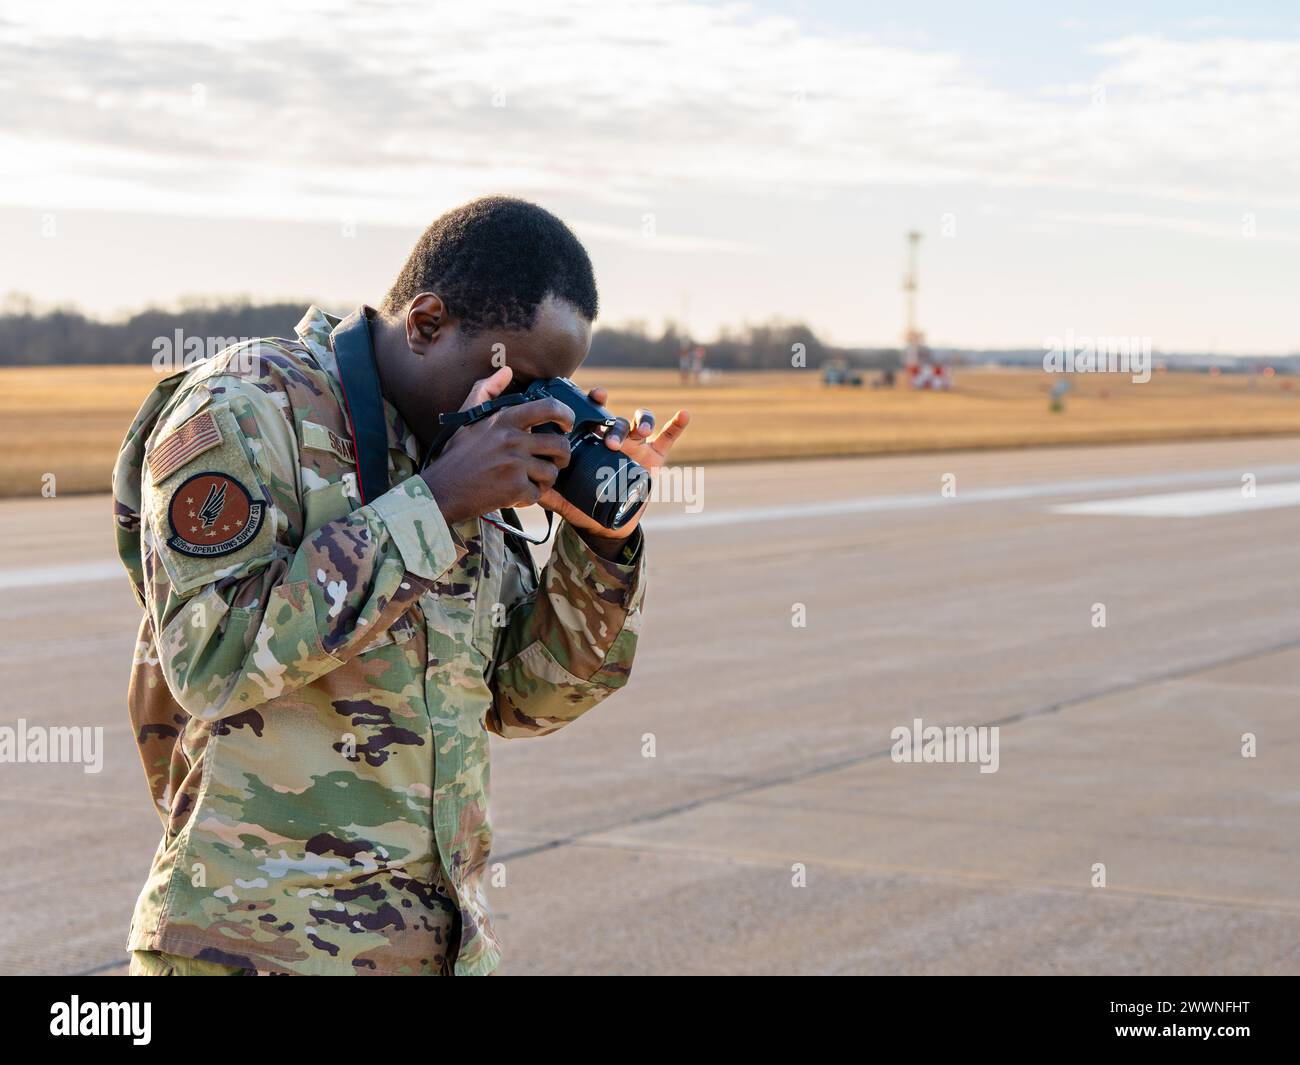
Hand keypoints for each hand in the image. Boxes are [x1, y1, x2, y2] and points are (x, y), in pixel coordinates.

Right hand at [421, 366, 575, 523]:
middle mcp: (512, 439)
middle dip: (561, 457)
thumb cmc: (457, 454)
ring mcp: (515, 464)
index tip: (567, 425)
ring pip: (552, 473)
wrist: (442, 489)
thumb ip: (486, 390)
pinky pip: (538, 494)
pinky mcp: (515, 488)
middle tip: (552, 462)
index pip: (550, 408)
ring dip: (544, 481)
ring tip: (528, 480)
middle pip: (560, 446)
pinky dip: (528, 498)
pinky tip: (513, 494)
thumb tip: (506, 371)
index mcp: (505, 419)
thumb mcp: (468, 418)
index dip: (566, 415)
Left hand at [538, 386, 690, 544]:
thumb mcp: (564, 499)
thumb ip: (548, 493)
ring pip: (640, 423)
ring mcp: (635, 447)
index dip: (593, 400)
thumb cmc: (584, 505)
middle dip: (614, 424)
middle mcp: (612, 438)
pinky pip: (667, 438)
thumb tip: (528, 487)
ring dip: (641, 421)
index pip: (590, 414)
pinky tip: (683, 415)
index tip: (594, 397)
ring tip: (639, 433)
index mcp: (590, 441)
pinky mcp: (654, 458)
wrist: (607, 524)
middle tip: (609, 440)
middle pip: (615, 419)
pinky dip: (676, 426)